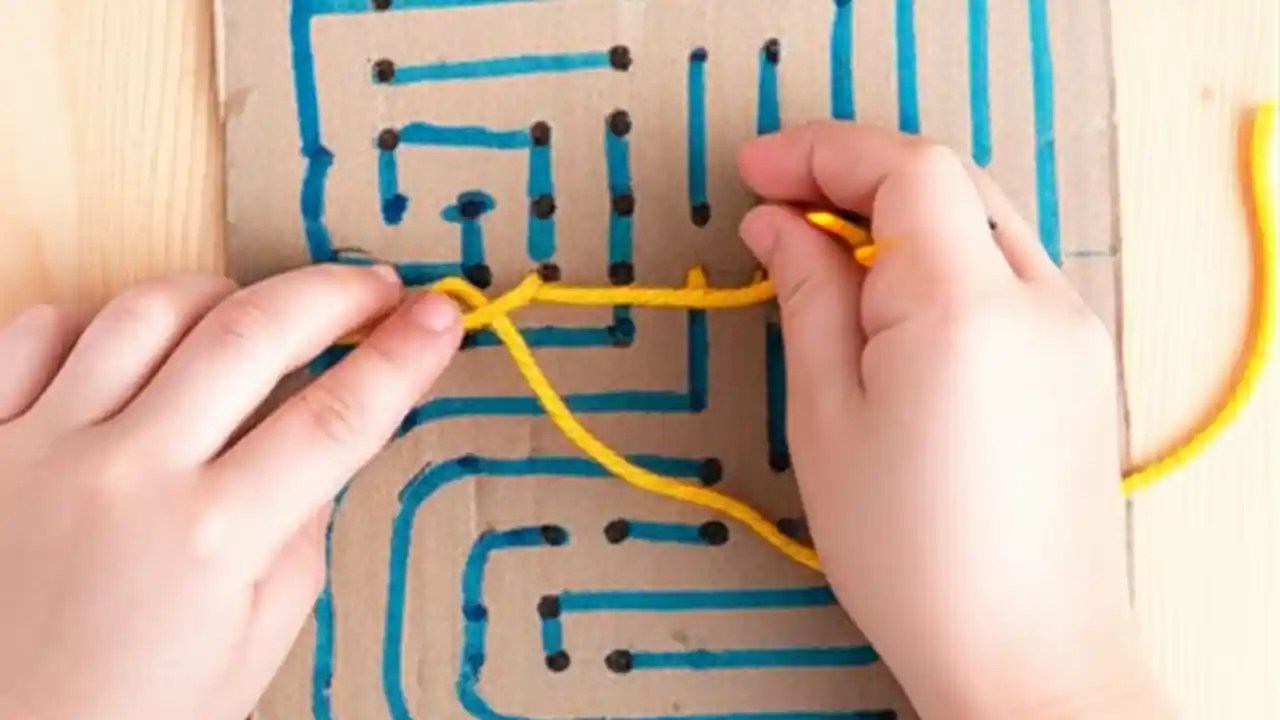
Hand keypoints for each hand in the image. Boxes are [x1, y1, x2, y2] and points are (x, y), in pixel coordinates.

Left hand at [0, 265, 460, 719]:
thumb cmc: (131, 713)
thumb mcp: (255, 643)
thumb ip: (299, 535)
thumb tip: (317, 449)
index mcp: (214, 539)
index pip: (339, 416)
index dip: (403, 356)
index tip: (440, 315)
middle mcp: (128, 476)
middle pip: (254, 332)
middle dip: (334, 293)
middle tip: (373, 289)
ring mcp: (41, 449)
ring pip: (149, 311)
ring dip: (224, 296)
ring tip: (255, 316)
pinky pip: (39, 331)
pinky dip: (99, 319)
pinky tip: (135, 344)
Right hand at [737, 125, 1168, 717]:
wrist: (1024, 651)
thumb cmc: (914, 556)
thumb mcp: (827, 417)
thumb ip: (809, 296)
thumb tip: (780, 225)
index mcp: (965, 309)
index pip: (905, 169)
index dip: (821, 153)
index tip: (756, 169)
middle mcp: (1039, 301)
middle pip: (948, 180)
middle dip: (857, 175)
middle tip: (778, 202)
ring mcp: (1072, 329)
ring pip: (980, 220)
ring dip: (900, 214)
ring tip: (826, 255)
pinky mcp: (1081, 360)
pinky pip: (1007, 270)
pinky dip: (943, 258)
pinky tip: (892, 301)